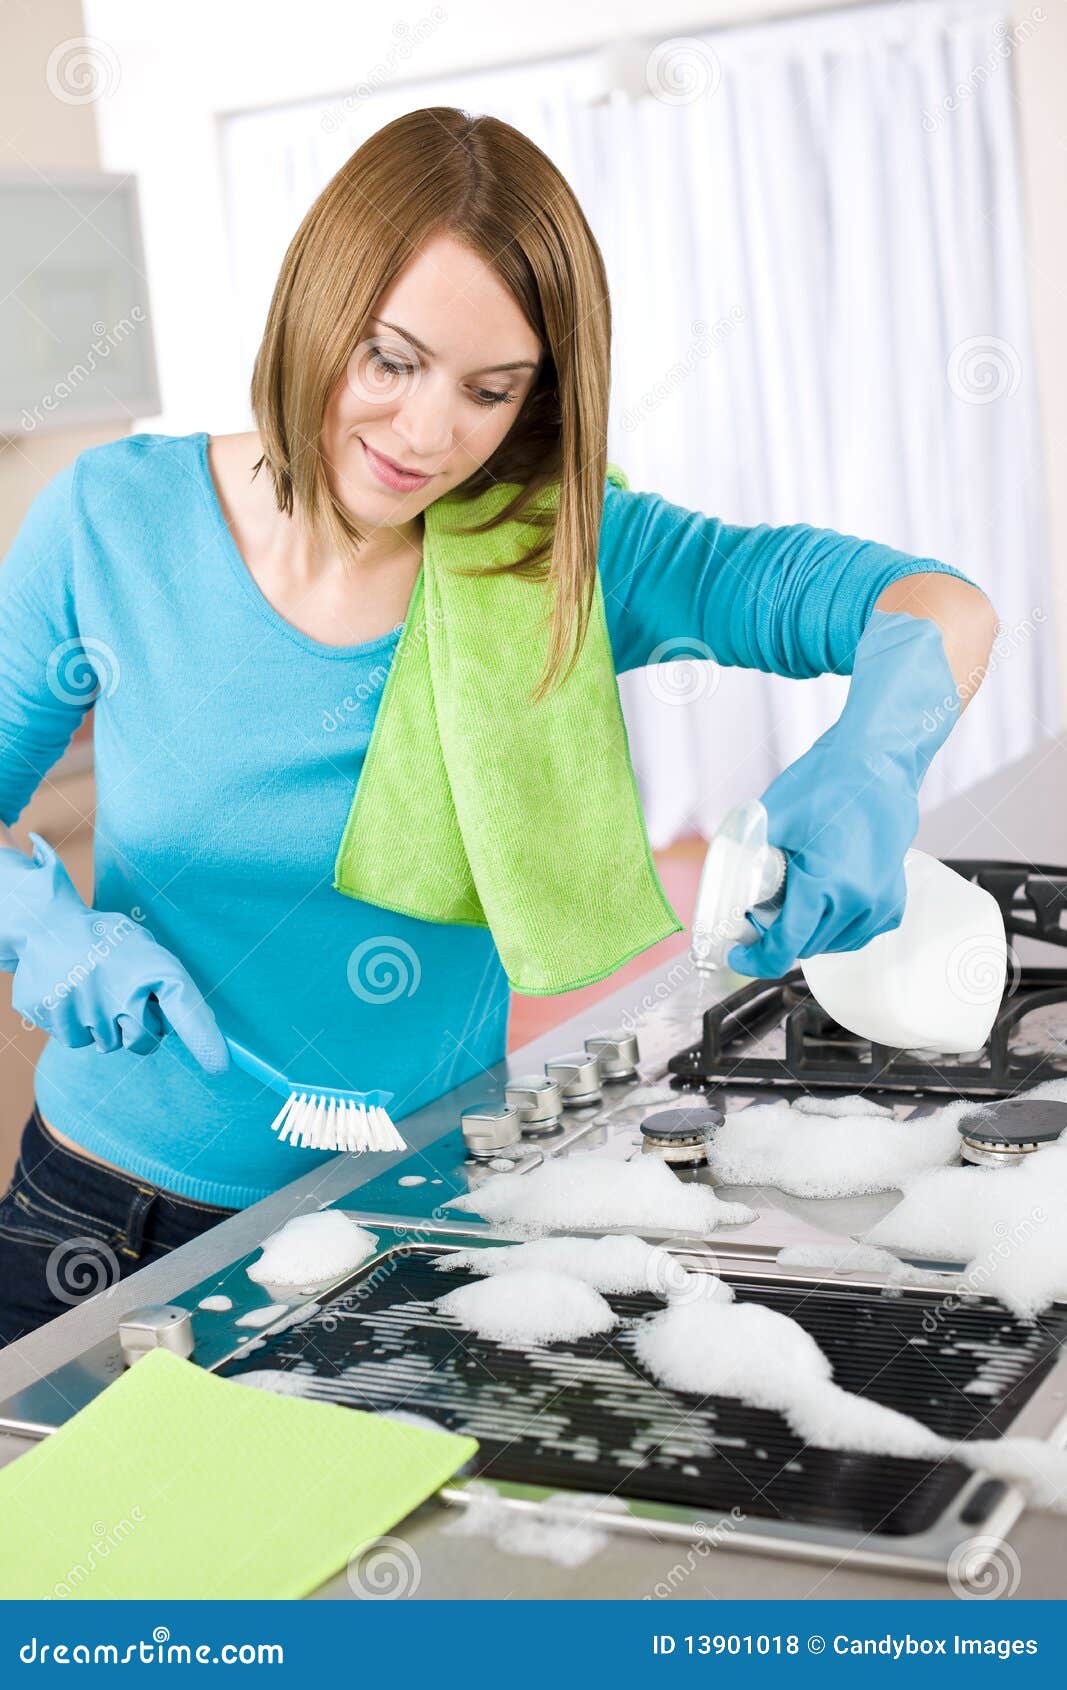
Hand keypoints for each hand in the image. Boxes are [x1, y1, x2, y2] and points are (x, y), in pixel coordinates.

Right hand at [0, 832, 228, 1070]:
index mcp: (150, 966)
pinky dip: (76, 1025)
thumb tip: (182, 1029)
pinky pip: (77, 1040)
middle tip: (125, 1000)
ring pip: (108, 1044)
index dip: (203, 1038)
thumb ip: (165, 986)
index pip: (184, 1007)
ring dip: (105, 1026)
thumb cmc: (107, 940)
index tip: (218, 1065)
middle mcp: (118, 988)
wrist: (46, 923)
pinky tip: (71, 995)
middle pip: (145, 1041)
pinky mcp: (52, 1014)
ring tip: (93, 989)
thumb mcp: (144, 949)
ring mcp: (82, 1005)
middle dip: (141, 1031)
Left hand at [727, 610, 957, 978]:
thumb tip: (723, 889)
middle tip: (758, 910)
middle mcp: (859, 901)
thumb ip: (745, 859)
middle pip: (805, 947)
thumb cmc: (829, 782)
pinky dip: (832, 926)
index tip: (738, 952)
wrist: (879, 763)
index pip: (785, 947)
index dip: (755, 957)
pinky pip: (854, 933)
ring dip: (805, 931)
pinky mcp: (892, 901)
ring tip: (792, 894)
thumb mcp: (770, 819)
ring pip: (830, 944)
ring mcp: (880, 904)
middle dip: (776, 936)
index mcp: (826, 885)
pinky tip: (819, 899)